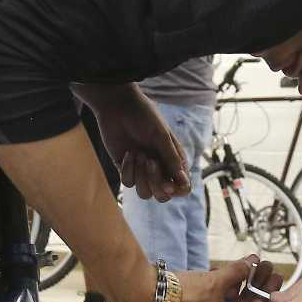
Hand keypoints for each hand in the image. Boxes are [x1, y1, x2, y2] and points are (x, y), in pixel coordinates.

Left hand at [89, 85, 188, 200]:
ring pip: (145, 194)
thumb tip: (184, 182)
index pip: (182, 187)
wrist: (117, 106)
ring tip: (138, 154)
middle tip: (150, 162)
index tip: (169, 184)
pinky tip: (127, 153)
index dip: (177, 190)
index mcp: (174, 160)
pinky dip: (128, 169)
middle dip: (156, 183)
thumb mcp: (161, 136)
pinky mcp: (125, 169)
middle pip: (163, 195)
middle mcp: (160, 168)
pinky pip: (128, 183)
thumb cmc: (144, 116)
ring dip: (141, 177)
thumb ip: (172, 159)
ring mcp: (142, 170)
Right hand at [164, 258, 275, 301]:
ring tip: (249, 265)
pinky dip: (224, 290)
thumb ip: (237, 272)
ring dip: (239, 285)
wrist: (147, 298)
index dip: (266, 291)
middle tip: (266, 267)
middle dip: (254, 286)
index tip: (275, 276)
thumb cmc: (183, 296)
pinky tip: (229, 272)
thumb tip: (252, 263)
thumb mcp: (215, 282)